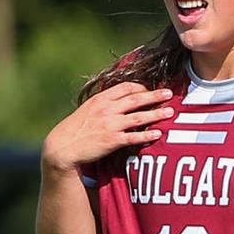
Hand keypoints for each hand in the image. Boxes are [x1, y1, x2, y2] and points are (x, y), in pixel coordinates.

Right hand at [42, 83, 173, 172]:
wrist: (63, 146)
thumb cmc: (75, 129)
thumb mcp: (87, 109)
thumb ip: (103, 104)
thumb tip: (118, 100)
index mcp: (101, 99)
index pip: (125, 87)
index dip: (140, 87)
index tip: (150, 89)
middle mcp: (107, 109)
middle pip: (136, 99)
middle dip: (154, 96)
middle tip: (169, 94)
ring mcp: (110, 125)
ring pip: (138, 117)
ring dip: (156, 114)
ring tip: (170, 112)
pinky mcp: (112, 141)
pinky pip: (134, 137)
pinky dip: (147, 135)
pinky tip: (158, 134)